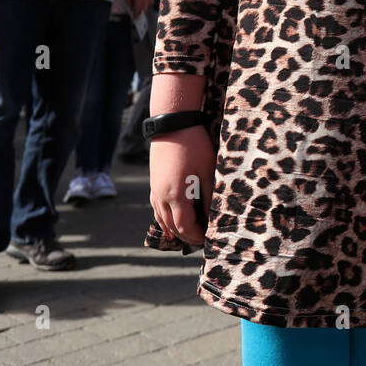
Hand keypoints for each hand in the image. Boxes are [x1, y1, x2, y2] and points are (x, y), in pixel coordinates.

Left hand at [124, 0, 154, 16]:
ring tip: (139, 1)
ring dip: (143, 5)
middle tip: (136, 10)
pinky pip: (151, 0)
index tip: (135, 18)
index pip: (138, 10)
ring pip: (148, 5)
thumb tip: (131, 7)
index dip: (136, 15)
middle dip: (140, 10)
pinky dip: (147, 1)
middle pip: (143, 9)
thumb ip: (129, 2)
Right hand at [150, 125, 214, 245]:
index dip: (197, 236)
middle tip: (202, 241)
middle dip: (187, 236)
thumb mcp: (207, 171)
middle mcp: (161, 197)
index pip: (185, 226)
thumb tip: (212, 218)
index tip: (209, 238)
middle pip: (172, 227)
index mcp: (176, 195)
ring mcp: (155, 190)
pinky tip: (172, 224)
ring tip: (190, 235)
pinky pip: (157, 209)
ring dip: (176, 230)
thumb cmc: (193, 146)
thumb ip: (209, 197)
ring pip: (162, 220)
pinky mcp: (154, 184)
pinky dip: (165, 220)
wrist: (172, 124)